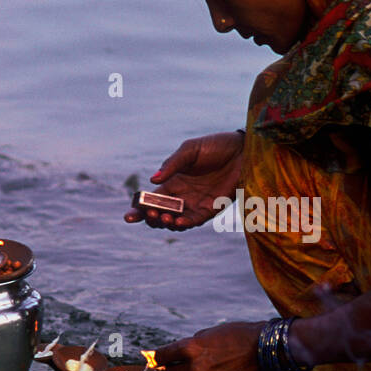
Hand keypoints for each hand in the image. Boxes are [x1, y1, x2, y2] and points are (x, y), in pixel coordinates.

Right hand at [123, 131, 244, 229]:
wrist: (242, 150)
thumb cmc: (214, 147)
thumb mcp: (189, 151)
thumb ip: (172, 164)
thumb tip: (153, 180)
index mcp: (172, 182)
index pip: (151, 200)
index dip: (138, 210)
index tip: (129, 217)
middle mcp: (182, 196)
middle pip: (160, 215)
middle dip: (151, 219)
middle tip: (150, 214)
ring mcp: (196, 204)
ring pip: (175, 222)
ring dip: (167, 223)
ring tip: (165, 217)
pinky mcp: (211, 209)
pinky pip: (195, 221)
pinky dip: (185, 224)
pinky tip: (178, 222)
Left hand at [153, 321, 262, 370]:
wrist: (261, 347)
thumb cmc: (234, 335)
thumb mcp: (206, 334)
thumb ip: (188, 346)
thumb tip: (173, 356)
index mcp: (189, 349)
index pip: (160, 358)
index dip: (156, 359)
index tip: (155, 360)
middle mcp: (195, 368)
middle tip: (176, 368)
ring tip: (212, 368)